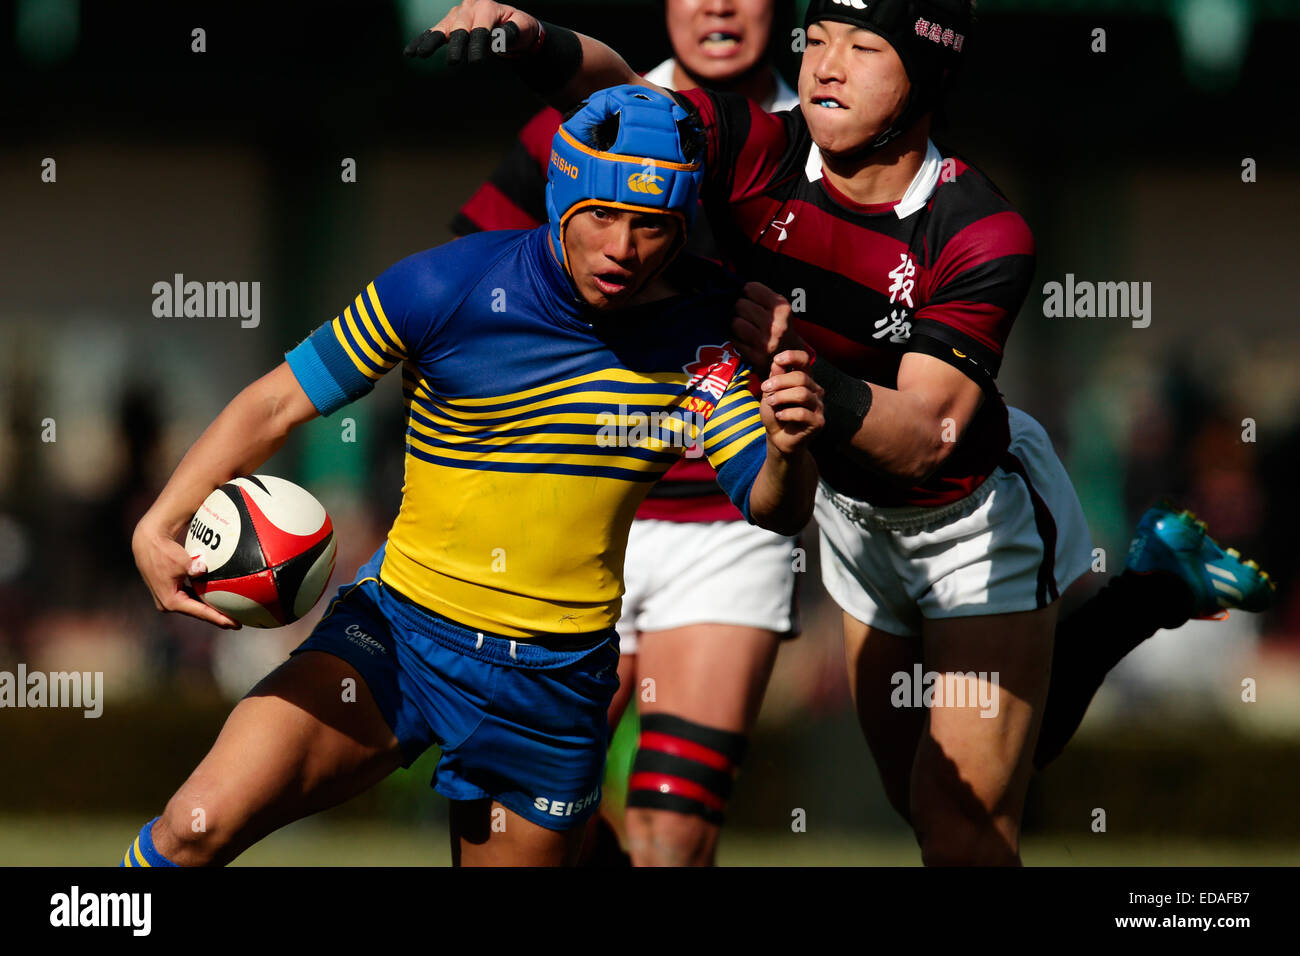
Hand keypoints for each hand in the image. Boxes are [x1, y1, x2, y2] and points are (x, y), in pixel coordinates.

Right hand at [131, 518, 239, 628]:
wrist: (148, 542)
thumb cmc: (164, 552)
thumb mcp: (180, 561)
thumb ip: (193, 568)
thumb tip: (202, 570)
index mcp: (171, 601)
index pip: (200, 613)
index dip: (219, 619)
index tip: (235, 624)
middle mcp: (168, 603)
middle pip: (198, 613)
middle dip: (217, 618)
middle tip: (238, 623)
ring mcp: (168, 598)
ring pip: (195, 606)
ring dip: (211, 609)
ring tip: (230, 615)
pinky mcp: (170, 591)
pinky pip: (191, 597)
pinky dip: (203, 599)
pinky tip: (217, 600)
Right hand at [404, 1, 539, 64]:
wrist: (511, 25)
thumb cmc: (519, 27)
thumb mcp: (523, 26)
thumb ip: (513, 31)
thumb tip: (499, 40)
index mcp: (487, 6)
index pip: (480, 26)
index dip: (478, 43)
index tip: (476, 61)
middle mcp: (468, 7)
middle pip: (460, 27)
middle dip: (457, 45)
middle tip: (453, 62)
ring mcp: (456, 15)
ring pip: (442, 28)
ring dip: (431, 42)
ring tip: (421, 54)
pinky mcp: (448, 24)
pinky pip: (432, 32)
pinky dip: (422, 41)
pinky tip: (410, 52)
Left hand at [731, 281, 807, 369]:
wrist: (791, 361)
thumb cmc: (781, 330)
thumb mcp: (781, 310)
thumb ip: (763, 297)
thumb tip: (738, 287)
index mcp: (783, 309)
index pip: (751, 288)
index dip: (747, 292)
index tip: (749, 298)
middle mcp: (776, 325)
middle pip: (741, 305)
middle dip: (740, 309)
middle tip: (746, 315)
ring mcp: (765, 342)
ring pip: (735, 322)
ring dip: (736, 324)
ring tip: (744, 327)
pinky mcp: (755, 356)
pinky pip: (734, 340)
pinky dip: (736, 339)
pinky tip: (744, 340)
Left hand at [759, 349, 823, 455]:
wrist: (778, 440)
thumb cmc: (775, 414)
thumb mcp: (770, 394)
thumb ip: (775, 379)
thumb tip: (777, 362)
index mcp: (805, 380)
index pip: (805, 360)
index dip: (792, 356)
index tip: (777, 360)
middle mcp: (815, 391)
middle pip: (801, 377)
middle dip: (780, 381)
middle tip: (765, 388)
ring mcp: (818, 407)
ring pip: (802, 394)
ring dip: (782, 397)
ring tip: (770, 403)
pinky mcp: (818, 422)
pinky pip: (802, 413)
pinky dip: (787, 413)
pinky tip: (779, 416)